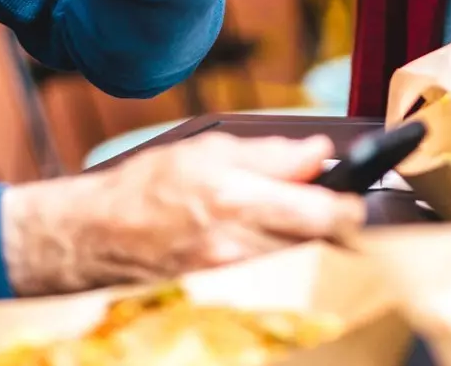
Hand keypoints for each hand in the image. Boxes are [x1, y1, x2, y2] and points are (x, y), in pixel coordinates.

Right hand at [1, 134, 363, 294]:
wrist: (96, 237)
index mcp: (237, 198)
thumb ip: (272, 154)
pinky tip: (263, 255)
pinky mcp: (226, 300)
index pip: (325, 214)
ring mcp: (232, 280)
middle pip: (320, 245)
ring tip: (287, 231)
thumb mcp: (209, 150)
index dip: (350, 206)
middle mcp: (238, 246)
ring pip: (298, 265)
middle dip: (331, 228)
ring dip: (305, 248)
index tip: (353, 199)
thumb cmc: (148, 188)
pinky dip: (278, 268)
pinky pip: (272, 283)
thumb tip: (320, 153)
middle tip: (325, 213)